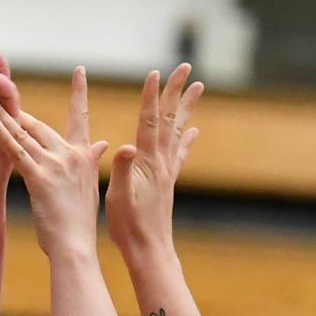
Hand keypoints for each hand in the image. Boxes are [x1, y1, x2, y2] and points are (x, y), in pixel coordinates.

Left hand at [0, 69, 106, 257]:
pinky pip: (18, 153)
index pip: (81, 118)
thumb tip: (105, 144)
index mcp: (82, 156)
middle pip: (40, 124)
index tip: (80, 70)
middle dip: (17, 106)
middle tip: (0, 88)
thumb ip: (92, 161)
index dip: (80, 92)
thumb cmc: (80, 223)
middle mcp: (70, 155)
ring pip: (25, 134)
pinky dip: (4, 137)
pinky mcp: (40, 178)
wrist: (76, 246)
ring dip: (3, 115)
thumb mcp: (90, 186)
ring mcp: (55, 165)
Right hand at [105, 65, 203, 258]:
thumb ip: (121, 169)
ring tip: (198, 86)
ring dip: (186, 106)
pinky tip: (193, 130)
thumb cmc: (129, 225)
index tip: (155, 73)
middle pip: (170, 117)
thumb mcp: (118, 196)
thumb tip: (126, 146)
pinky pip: (180, 151)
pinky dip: (187, 137)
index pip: (149, 120)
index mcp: (147, 161)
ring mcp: (168, 169)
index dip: (151, 96)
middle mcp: (162, 161)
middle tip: (185, 66)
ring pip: (178, 128)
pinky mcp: (169, 180)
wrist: (150, 249)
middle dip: (176, 90)